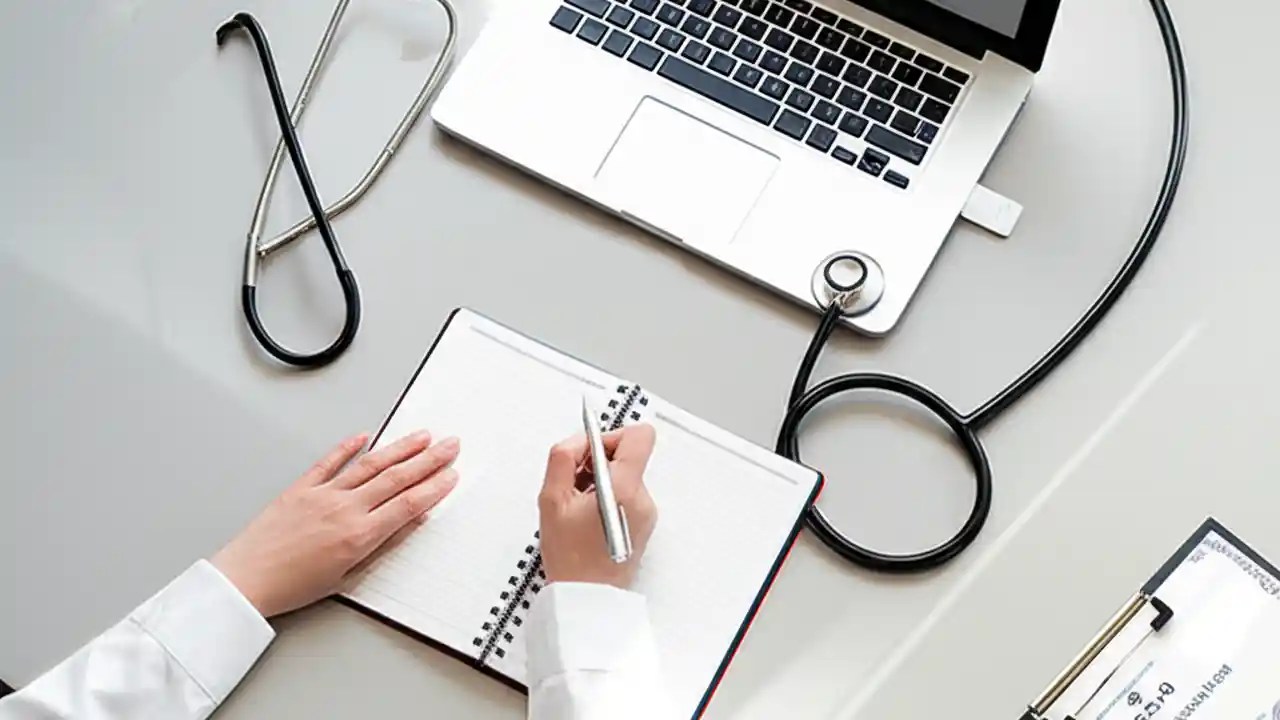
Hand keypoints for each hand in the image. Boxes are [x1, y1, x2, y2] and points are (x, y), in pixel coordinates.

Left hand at [212, 431, 459, 617]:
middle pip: (397, 478)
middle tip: (450, 445)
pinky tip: (365, 435)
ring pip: (370, 464)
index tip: (452, 475)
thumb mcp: (347, 576)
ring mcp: (323, 494)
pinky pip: (329, 461)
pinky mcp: (301, 487)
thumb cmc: (292, 587)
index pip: (408, 504)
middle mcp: (344, 509)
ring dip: (400, 448)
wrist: (245, 581)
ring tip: (422, 436)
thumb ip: (381, 545)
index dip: (435, 487)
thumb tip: (409, 522)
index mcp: (359, 535)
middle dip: (429, 459)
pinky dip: (348, 446)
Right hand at [538, 424, 656, 588]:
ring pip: (624, 476)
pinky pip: (626, 495)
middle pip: (628, 456)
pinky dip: (606, 498)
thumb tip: (579, 440)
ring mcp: (646, 513)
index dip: (611, 435)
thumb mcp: (551, 501)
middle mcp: (643, 498)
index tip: (588, 451)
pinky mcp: (643, 524)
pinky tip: (587, 519)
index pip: (639, 436)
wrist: (587, 599)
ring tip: (577, 509)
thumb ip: (563, 458)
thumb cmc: (570, 558)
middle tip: (574, 485)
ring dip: (599, 482)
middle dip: (597, 462)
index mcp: (625, 489)